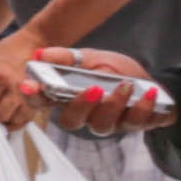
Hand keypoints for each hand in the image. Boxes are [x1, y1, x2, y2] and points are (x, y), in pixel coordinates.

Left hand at [0, 31, 50, 130]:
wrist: (37, 42)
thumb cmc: (11, 48)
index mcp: (0, 77)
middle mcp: (15, 88)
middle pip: (1, 115)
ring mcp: (30, 94)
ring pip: (16, 120)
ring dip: (7, 121)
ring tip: (2, 116)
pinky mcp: (40, 97)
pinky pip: (28, 118)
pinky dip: (19, 121)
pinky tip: (13, 116)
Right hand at [32, 44, 165, 137]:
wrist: (147, 79)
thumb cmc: (113, 71)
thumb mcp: (90, 58)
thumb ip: (66, 58)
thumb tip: (40, 54)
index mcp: (68, 98)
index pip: (43, 102)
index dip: (34, 97)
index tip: (30, 86)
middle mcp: (85, 115)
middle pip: (72, 121)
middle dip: (80, 106)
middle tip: (93, 89)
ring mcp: (109, 123)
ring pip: (103, 126)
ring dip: (114, 105)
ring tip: (127, 85)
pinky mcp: (134, 124)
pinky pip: (137, 123)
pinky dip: (144, 107)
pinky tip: (150, 92)